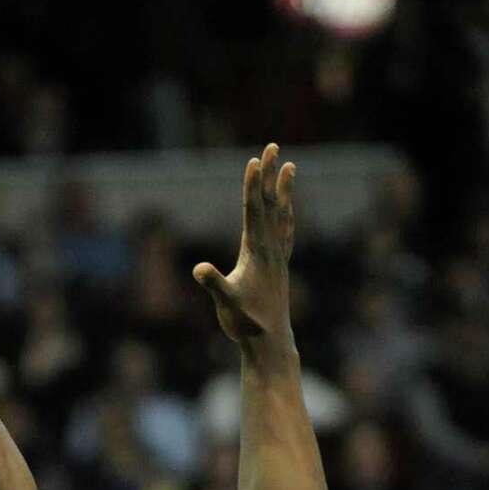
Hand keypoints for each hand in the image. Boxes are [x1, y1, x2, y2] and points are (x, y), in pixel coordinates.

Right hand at [193, 143, 294, 347]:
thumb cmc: (246, 323)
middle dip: (269, 174)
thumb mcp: (226, 304)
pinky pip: (286, 230)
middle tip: (272, 146)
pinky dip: (287, 213)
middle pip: (270, 203)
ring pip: (282, 213)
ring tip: (289, 166)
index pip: (254, 210)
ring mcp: (278, 256)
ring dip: (283, 189)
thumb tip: (199, 269)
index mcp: (256, 251)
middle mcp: (271, 248)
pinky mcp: (280, 265)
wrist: (271, 342)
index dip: (252, 185)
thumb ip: (214, 283)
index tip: (254, 161)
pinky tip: (288, 209)